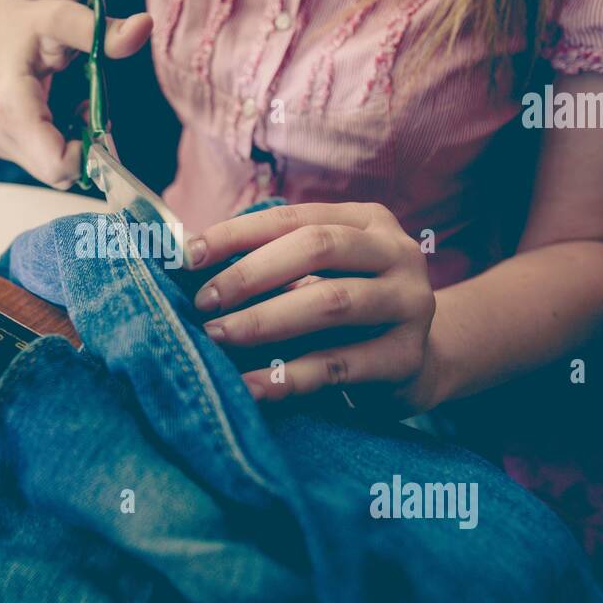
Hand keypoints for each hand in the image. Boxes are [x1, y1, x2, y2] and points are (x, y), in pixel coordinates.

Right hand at [0, 0, 151, 186]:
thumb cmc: (20, 24)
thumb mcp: (60, 17)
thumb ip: (101, 29)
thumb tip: (145, 25)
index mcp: (9, 106)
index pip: (57, 164)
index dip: (88, 153)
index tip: (97, 118)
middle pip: (57, 172)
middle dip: (83, 146)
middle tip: (87, 107)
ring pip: (51, 170)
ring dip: (71, 143)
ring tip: (69, 105)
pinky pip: (40, 161)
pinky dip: (57, 142)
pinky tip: (54, 112)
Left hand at [189, 203, 436, 409]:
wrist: (416, 364)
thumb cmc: (348, 312)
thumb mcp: (319, 275)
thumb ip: (271, 261)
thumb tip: (187, 258)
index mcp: (368, 220)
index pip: (293, 216)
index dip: (236, 234)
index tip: (186, 256)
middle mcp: (398, 253)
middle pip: (317, 247)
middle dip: (250, 274)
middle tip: (204, 303)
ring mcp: (410, 303)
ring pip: (330, 302)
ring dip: (265, 320)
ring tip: (219, 337)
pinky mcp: (407, 357)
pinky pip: (340, 365)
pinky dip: (290, 376)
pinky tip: (254, 385)